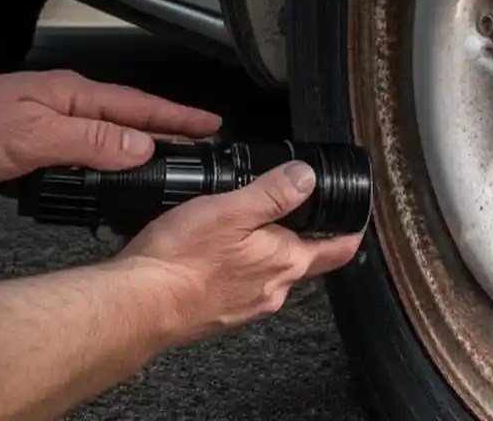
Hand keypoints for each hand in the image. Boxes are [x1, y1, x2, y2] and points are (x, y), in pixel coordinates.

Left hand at [0, 69, 220, 189]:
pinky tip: (107, 189)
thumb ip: (91, 142)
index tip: (214, 126)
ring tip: (167, 175)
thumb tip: (145, 147)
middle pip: (131, 122)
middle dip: (168, 136)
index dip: (179, 119)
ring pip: (108, 141)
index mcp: (75, 98)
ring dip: (137, 155)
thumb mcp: (32, 137)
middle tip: (202, 155)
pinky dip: (104, 171)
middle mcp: (68, 108)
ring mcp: (49, 126)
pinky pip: (82, 158)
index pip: (142, 107)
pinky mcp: (30, 148)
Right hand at [116, 161, 362, 341]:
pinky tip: (214, 256)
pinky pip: (239, 286)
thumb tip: (307, 177)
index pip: (335, 251)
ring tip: (244, 229)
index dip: (349, 234)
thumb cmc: (180, 261)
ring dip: (263, 252)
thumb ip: (273, 193)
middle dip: (297, 237)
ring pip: (268, 273)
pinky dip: (236, 268)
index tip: (355, 223)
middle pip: (300, 261)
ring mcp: (245, 307)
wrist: (137, 306)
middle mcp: (272, 292)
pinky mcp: (218, 314)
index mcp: (285, 264)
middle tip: (287, 211)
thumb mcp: (231, 210)